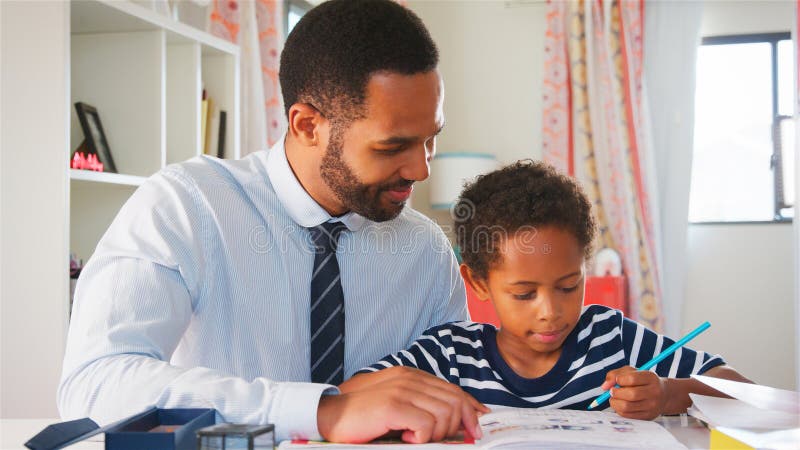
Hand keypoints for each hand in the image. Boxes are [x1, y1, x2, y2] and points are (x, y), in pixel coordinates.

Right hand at [319, 366, 489, 443]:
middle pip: (455, 402)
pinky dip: (422, 437)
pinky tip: (407, 438)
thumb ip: (422, 407)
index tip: (477, 428)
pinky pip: (426, 425)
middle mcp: (409, 378)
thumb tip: (455, 422)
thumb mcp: (398, 407)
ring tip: (416, 439)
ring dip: (436, 434)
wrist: (328, 416)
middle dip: (456, 427)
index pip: (454, 390)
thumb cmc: (363, 418)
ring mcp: (401, 390)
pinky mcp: (393, 405)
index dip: (471, 410)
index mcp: (412, 376)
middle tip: (436, 439)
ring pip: (444, 415)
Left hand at [601, 366, 666, 419]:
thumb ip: (614, 374)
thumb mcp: (630, 372)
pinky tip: (620, 404)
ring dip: (615, 402)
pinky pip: (628, 415)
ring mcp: (652, 406)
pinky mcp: (648, 416)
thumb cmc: (642, 381)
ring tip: (614, 398)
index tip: (617, 380)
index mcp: (650, 377)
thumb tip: (604, 386)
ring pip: (627, 406)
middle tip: (612, 391)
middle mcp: (654, 392)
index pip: (632, 378)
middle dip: (616, 393)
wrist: (663, 395)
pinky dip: (619, 410)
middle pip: (631, 394)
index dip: (619, 379)